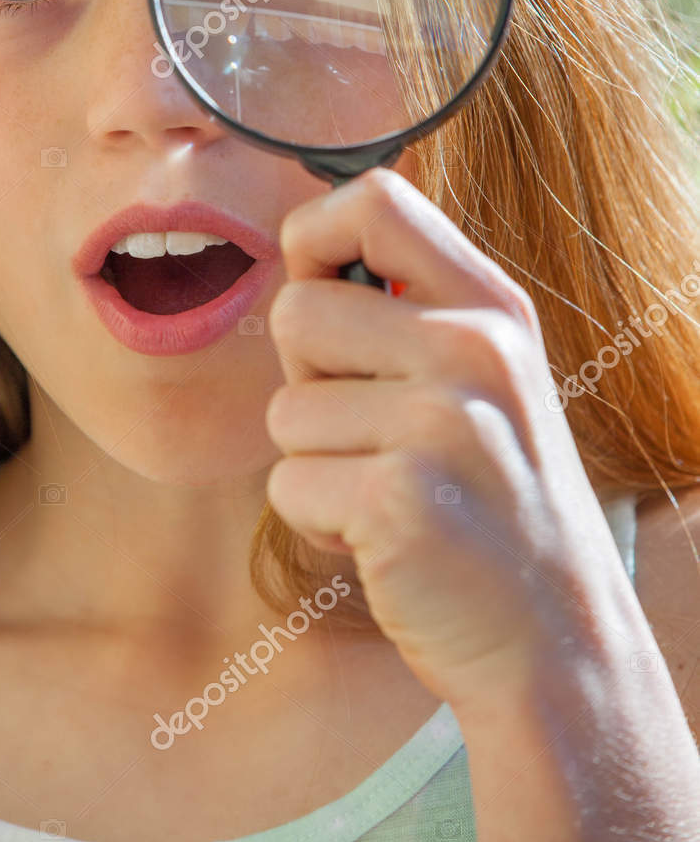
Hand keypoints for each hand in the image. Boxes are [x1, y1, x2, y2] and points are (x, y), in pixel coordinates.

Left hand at [264, 167, 634, 717]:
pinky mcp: (398, 499)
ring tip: (390, 496)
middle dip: (307, 382)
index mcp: (491, 308)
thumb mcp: (487, 381)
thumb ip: (415, 312)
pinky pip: (287, 483)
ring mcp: (440, 424)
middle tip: (370, 437)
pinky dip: (315, 522)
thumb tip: (307, 250)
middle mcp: (472, 351)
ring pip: (284, 411)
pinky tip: (382, 542)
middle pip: (298, 311)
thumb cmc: (495, 503)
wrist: (557, 641)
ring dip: (315, 464)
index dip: (314, 237)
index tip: (323, 292)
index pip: (375, 200)